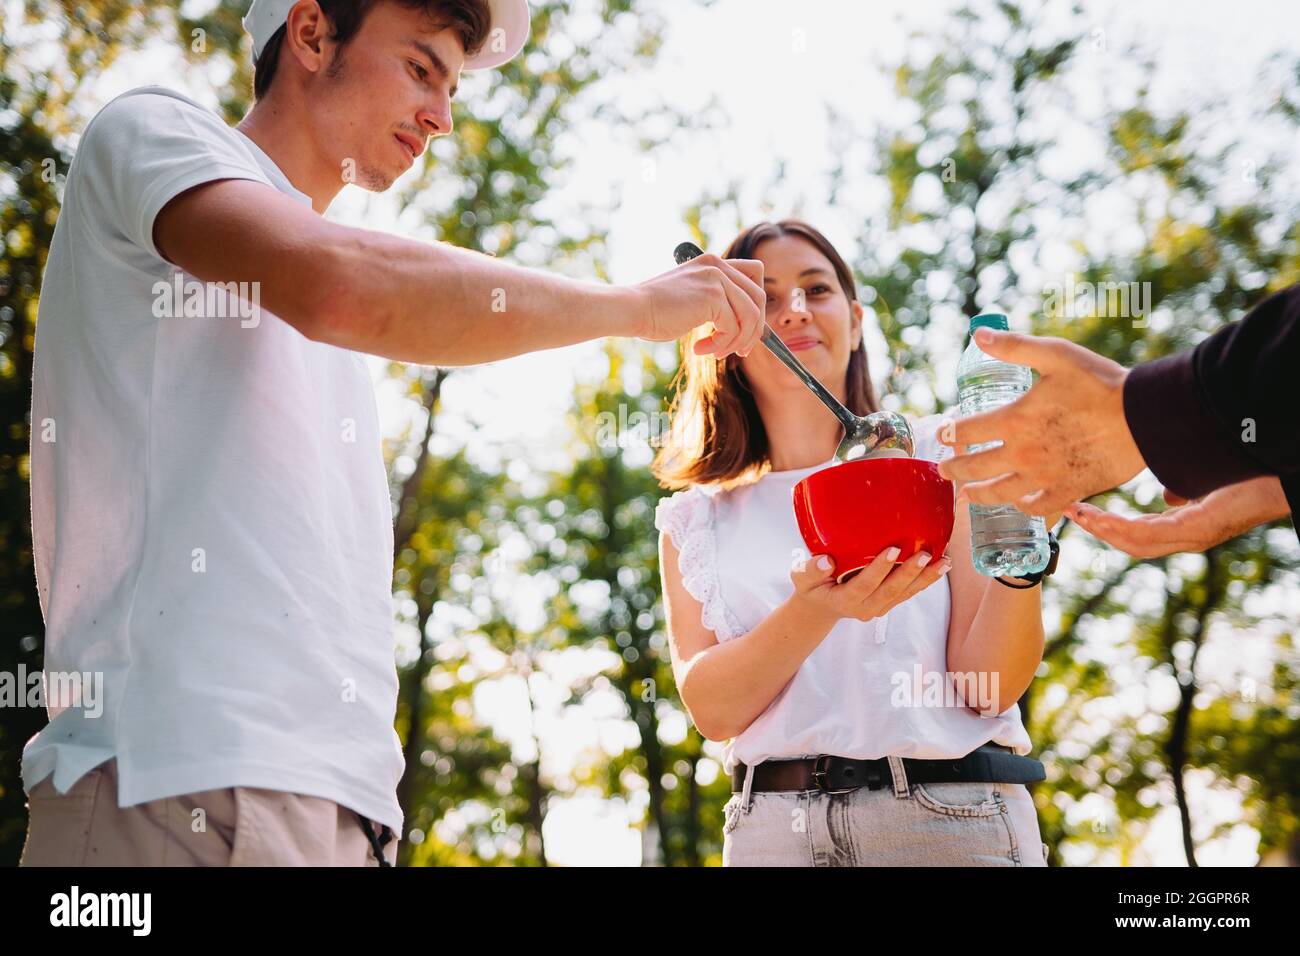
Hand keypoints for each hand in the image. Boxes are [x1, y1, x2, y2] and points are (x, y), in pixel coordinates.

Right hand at [631, 253, 764, 357]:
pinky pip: (733, 328)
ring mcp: (716, 279)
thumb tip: (741, 325)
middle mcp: (717, 265)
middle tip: (739, 350)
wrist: (631, 309)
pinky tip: (701, 349)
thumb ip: (714, 300)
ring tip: (716, 352)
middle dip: (753, 329)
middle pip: (758, 297)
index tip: (746, 329)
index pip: (754, 275)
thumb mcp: (690, 297)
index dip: (756, 304)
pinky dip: (721, 344)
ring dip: (736, 341)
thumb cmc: (654, 310)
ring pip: (750, 316)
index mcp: (712, 262)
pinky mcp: (712, 297)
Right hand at [789, 547, 951, 625]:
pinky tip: (942, 566)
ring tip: (945, 561)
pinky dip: (927, 579)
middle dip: (910, 572)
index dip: (880, 568)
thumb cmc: (813, 586)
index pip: (865, 585)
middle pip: (891, 591)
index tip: (893, 549)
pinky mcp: (890, 603)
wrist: (823, 605)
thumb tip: (825, 561)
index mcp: (845, 600)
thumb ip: (810, 570)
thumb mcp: (803, 578)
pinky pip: (910, 592)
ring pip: (906, 593)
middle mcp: (866, 608)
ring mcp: (880, 608)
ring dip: (926, 578)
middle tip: (926, 554)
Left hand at [936, 329, 1146, 516]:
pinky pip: (1037, 507)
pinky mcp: (1068, 491)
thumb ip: (1015, 347)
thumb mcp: (1055, 355)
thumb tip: (980, 335)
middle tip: (943, 470)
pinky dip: (1023, 507)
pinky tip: (1018, 503)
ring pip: (999, 493)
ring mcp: (1044, 476)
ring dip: (978, 494)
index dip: (949, 432)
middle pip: (974, 468)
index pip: (966, 432)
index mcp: (1014, 421)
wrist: (1144, 417)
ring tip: (968, 494)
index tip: (942, 432)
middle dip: (953, 470)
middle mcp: (1023, 453)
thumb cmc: (1101, 383)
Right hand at [1064, 475, 1290, 557]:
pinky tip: (1104, 517)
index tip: (1080, 510)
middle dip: (1097, 530)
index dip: (1107, 525)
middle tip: (1068, 513)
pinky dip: (1122, 529)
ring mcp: (1193, 537)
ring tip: (1079, 516)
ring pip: (1137, 544)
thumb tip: (1166, 494)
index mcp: (1187, 527)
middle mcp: (1187, 537)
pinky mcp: (1199, 530)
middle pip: (1132, 544)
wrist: (1278, 476)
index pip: (1139, 533)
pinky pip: (1151, 536)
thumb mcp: (1204, 481)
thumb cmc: (1246, 475)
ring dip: (1103, 531)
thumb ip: (1183, 491)